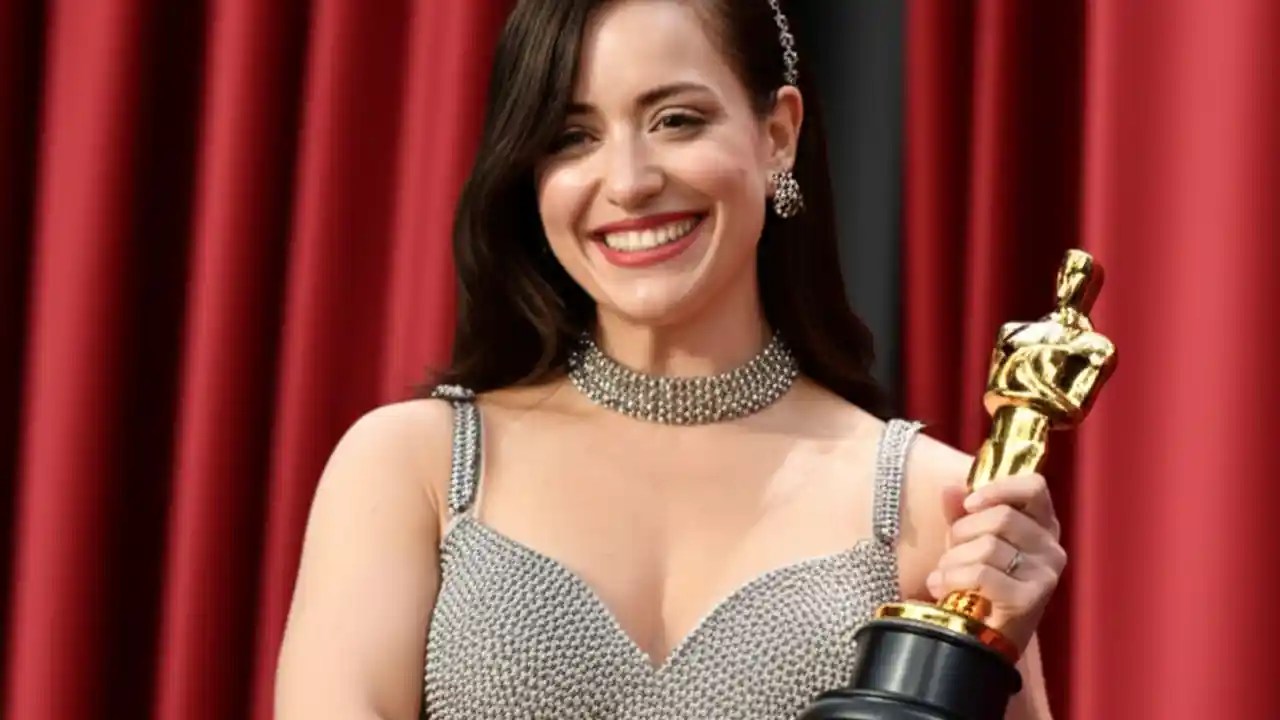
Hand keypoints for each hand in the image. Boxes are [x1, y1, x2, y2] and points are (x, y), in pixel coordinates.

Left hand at [925, 473, 1066, 653]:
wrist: (984, 634)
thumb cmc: (979, 579)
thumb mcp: (968, 538)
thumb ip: (960, 512)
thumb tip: (950, 488)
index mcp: (1043, 524)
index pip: (1034, 487)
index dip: (999, 488)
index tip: (969, 504)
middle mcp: (1052, 548)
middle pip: (1001, 517)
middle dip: (962, 532)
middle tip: (951, 551)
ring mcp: (1045, 575)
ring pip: (987, 546)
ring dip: (953, 559)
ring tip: (945, 573)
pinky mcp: (1030, 600)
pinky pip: (981, 574)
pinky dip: (952, 578)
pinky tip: (940, 586)